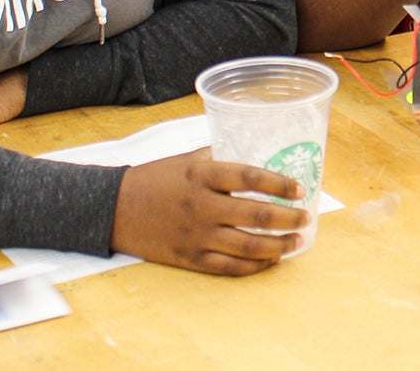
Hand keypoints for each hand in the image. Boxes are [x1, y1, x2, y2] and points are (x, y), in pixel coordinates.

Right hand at [111, 149, 306, 275]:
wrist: (113, 209)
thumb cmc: (154, 179)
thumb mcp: (186, 159)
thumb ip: (219, 158)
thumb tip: (255, 152)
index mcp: (201, 175)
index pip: (250, 178)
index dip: (279, 183)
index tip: (299, 188)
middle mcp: (201, 206)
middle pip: (256, 215)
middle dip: (288, 218)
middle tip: (306, 217)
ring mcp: (196, 236)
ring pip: (248, 246)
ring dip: (279, 246)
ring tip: (297, 241)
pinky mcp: (189, 259)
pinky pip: (229, 267)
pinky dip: (254, 266)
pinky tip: (271, 261)